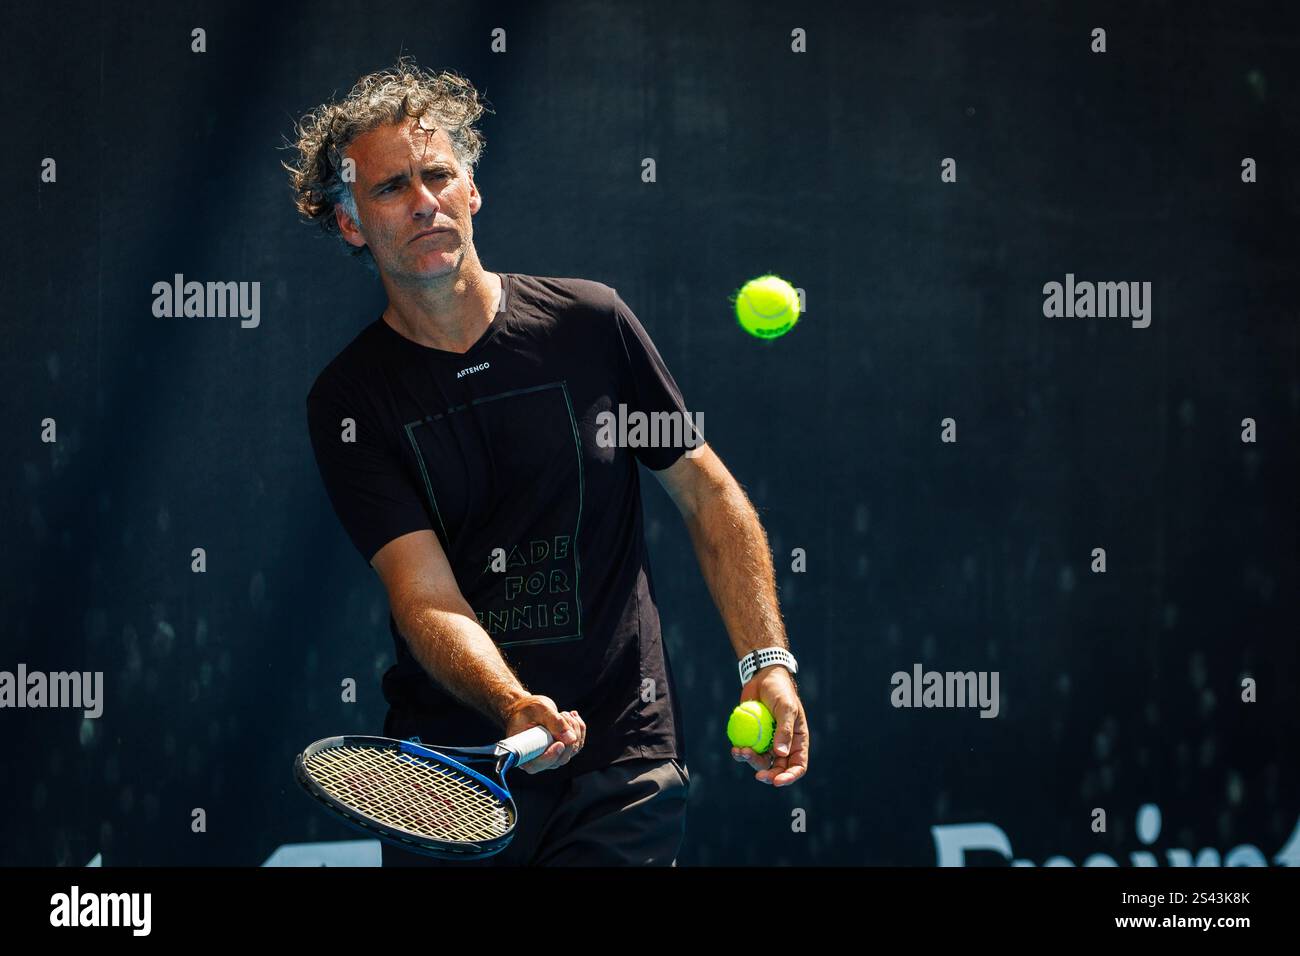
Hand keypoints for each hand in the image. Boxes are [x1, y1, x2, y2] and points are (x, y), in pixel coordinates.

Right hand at [503, 694, 586, 773]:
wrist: (527, 708)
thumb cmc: (527, 709)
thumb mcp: (539, 709)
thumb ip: (554, 722)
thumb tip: (571, 739)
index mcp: (523, 753)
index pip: (536, 764)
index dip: (550, 757)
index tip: (560, 744)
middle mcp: (537, 758)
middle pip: (560, 759)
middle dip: (567, 736)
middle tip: (563, 716)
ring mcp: (552, 755)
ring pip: (572, 750)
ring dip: (574, 729)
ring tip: (563, 714)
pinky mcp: (562, 749)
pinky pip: (578, 743)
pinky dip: (579, 728)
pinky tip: (573, 716)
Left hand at [730, 666, 808, 786]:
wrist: (762, 678)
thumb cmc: (779, 691)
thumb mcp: (786, 708)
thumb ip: (785, 730)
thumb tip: (781, 753)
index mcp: (798, 741)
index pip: (798, 766)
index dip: (789, 777)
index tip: (777, 781)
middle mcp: (784, 745)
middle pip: (778, 769)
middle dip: (768, 775)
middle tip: (758, 775)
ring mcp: (767, 742)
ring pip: (760, 762)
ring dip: (750, 761)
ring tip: (739, 751)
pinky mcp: (752, 737)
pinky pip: (747, 750)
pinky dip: (740, 752)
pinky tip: (735, 748)